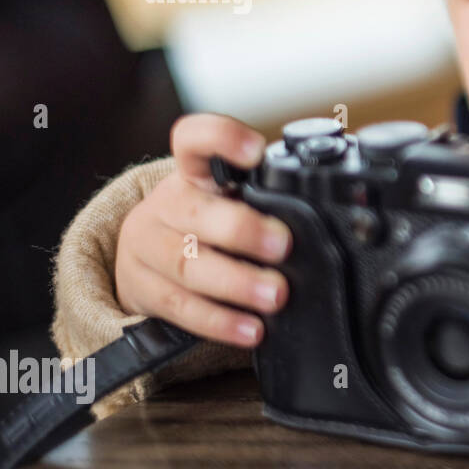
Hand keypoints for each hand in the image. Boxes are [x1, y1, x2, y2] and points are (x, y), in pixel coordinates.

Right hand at [114, 113, 291, 346]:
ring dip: (236, 282)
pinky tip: (250, 329)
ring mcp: (146, 245)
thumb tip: (328, 213)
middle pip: (194, 211)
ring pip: (186, 263)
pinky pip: (179, 307)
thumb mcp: (227, 201)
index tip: (255, 151)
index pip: (195, 140)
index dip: (221, 139)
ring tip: (275, 295)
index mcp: (192, 174)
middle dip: (241, 229)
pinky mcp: (140, 288)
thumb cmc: (204, 226)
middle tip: (282, 245)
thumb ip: (264, 200)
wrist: (140, 259)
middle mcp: (166, 204)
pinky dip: (219, 321)